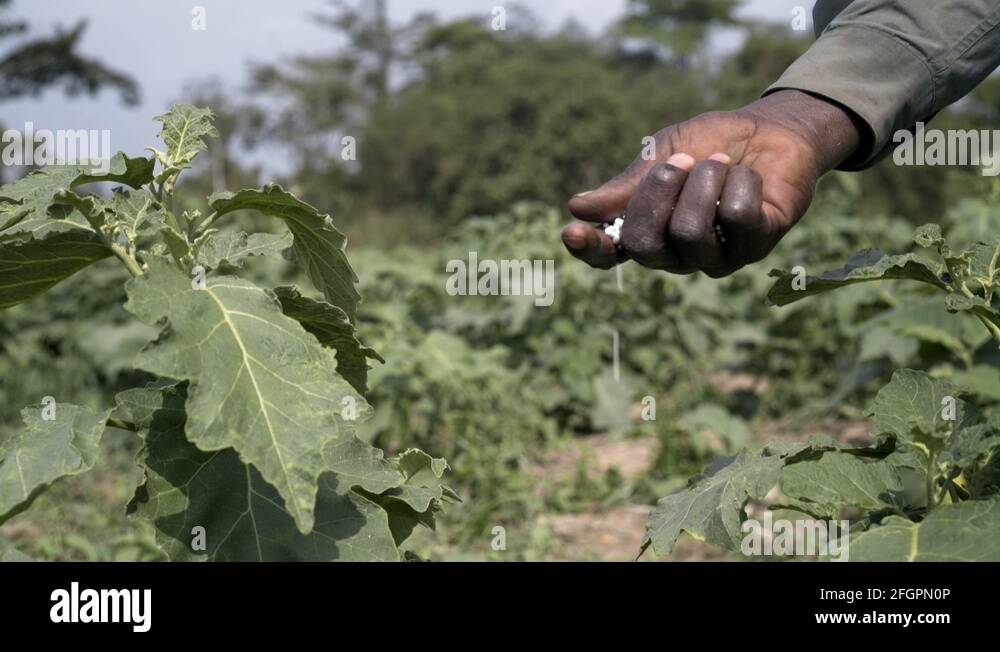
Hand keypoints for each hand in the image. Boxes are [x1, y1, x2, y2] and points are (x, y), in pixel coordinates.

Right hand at [561, 90, 861, 276]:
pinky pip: (736, 218)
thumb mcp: (662, 153)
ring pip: (690, 233)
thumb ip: (628, 184)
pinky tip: (748, 176)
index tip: (572, 231)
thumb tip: (578, 206)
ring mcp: (716, 256)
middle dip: (657, 194)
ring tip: (720, 162)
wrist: (773, 129)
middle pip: (645, 246)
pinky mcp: (755, 246)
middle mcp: (677, 254)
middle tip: (681, 160)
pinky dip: (739, 181)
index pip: (610, 256)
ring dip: (704, 183)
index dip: (590, 249)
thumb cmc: (711, 142)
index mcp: (648, 231)